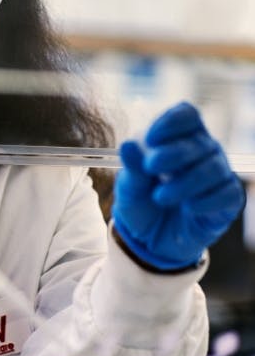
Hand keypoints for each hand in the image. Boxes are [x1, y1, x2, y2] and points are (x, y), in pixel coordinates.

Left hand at [112, 102, 244, 270]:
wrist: (149, 239)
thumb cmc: (140, 203)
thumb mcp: (129, 187)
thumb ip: (132, 167)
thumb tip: (128, 144)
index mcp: (176, 139)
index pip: (186, 115)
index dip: (171, 123)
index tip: (150, 139)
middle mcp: (201, 151)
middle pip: (198, 142)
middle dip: (173, 153)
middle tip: (150, 167)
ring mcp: (217, 175)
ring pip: (212, 169)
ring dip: (185, 182)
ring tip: (160, 197)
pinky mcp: (227, 200)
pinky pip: (227, 194)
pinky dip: (206, 200)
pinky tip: (188, 208)